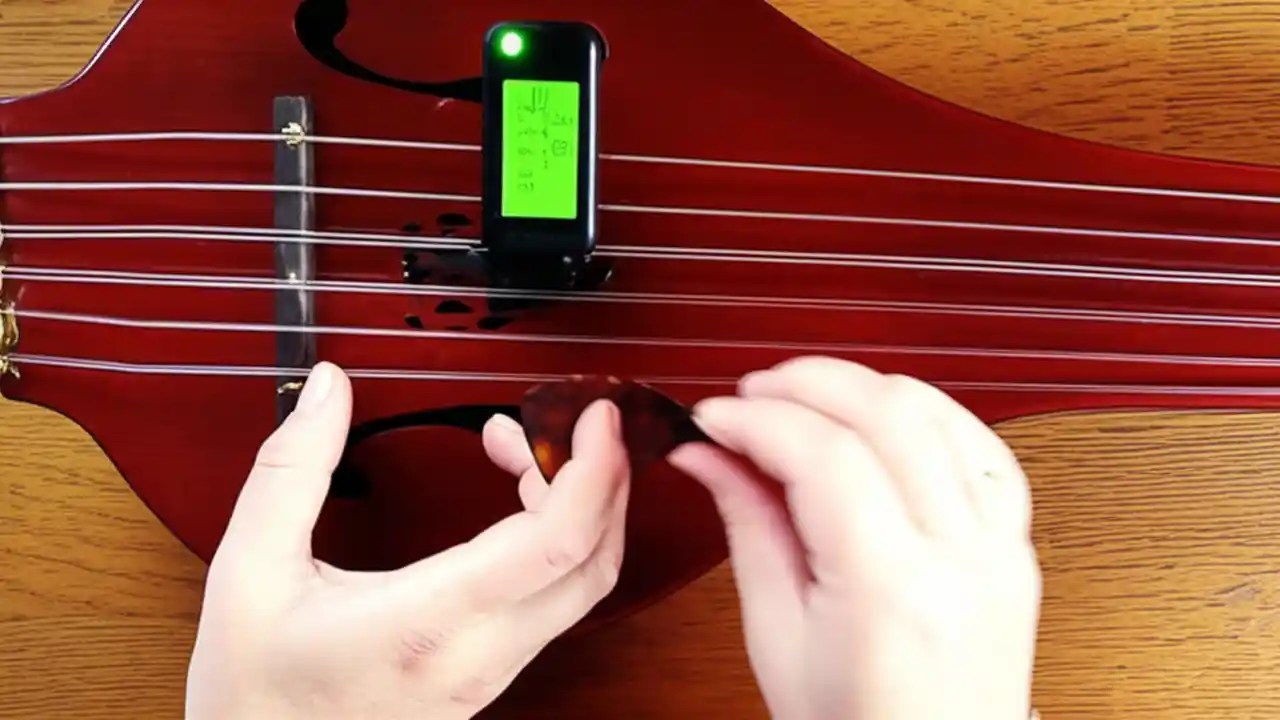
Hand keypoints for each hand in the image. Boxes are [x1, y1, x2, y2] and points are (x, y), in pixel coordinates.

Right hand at [185, 363, 630, 719]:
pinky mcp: (492, 676)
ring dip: (580, 507)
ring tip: (522, 449)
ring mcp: (492, 672)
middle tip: (565, 419)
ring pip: (584, 585)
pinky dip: (561, 540)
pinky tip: (518, 501)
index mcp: (426, 621)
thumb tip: (329, 390)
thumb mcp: (251, 566)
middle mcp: (477, 654)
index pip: (554, 543)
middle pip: (592, 560)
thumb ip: (293, 467)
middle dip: (599, 476)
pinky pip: (559, 602)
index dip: (593, 472)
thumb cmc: (254, 686)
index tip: (594, 418)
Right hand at [671, 357, 1041, 719]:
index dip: (759, 418)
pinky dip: (929, 414)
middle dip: (807, 383)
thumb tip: (709, 454)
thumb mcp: (776, 638)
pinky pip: (985, 449)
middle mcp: (959, 559)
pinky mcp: (1016, 547)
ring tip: (807, 399)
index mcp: (890, 591)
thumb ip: (749, 528)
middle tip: (752, 394)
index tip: (714, 417)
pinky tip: (885, 416)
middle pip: (888, 414)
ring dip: (865, 388)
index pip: (824, 455)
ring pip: (941, 415)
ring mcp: (999, 550)